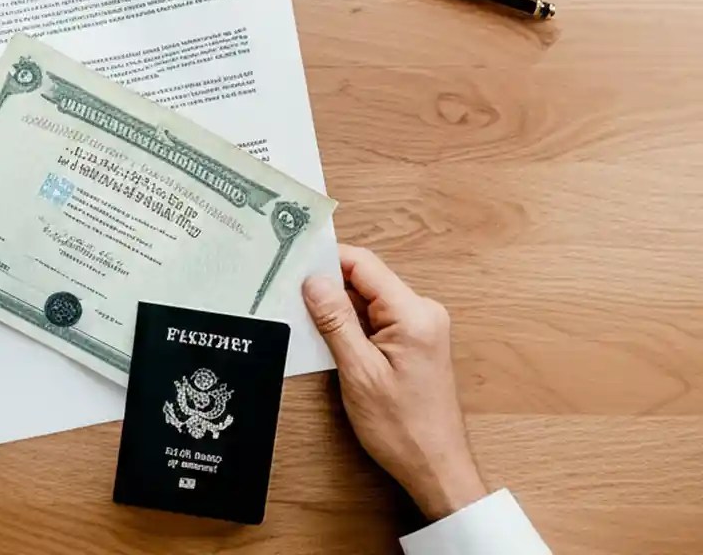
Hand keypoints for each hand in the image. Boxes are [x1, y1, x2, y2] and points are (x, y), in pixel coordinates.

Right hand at [302, 245, 486, 519]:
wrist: (436, 466)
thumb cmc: (402, 427)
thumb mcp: (359, 372)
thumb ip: (336, 322)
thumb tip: (314, 281)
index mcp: (414, 314)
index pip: (364, 265)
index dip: (326, 260)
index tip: (292, 263)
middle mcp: (423, 312)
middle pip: (366, 280)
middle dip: (328, 286)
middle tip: (289, 293)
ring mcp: (421, 327)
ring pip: (369, 300)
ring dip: (337, 309)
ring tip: (303, 318)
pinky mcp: (415, 342)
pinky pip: (377, 319)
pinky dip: (351, 325)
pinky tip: (328, 338)